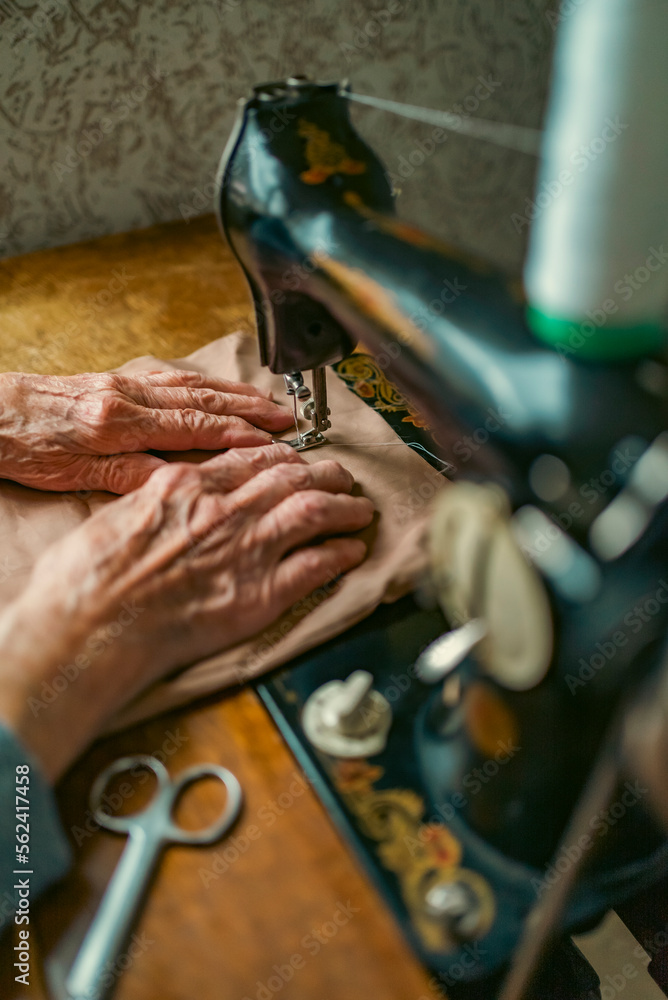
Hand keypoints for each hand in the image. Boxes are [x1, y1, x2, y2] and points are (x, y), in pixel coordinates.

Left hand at [0, 369, 294, 492]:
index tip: (272, 441)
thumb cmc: (25, 448)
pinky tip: (217, 387)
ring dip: (233, 392)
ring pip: (191, 385)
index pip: (195, 427)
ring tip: (267, 400)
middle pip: (202, 400)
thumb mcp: (76, 476)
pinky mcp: (115, 380)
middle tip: (287, 417)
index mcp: (119, 423)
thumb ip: (131, 475)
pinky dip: (203, 382)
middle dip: (250, 408)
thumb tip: (180, 480)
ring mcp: (123, 384)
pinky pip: (170, 378)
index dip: (238, 434)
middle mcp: (127, 397)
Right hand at [0, 443, 373, 779]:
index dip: (286, 458)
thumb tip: (166, 500)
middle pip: (293, 477)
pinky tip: (352, 552)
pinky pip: (317, 565)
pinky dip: (340, 555)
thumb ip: (155, 500)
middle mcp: (224, 509)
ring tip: (360, 510)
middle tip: (341, 478)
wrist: (89, 626)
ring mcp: (246, 549)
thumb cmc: (86, 579)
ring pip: (315, 511)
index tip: (298, 462)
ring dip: (345, 508)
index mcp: (187, 485)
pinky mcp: (260, 594)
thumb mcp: (117, 515)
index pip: (253, 459)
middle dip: (326, 474)